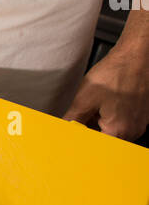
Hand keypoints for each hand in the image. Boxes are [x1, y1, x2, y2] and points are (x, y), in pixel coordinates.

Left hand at [64, 12, 148, 139]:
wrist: (137, 56)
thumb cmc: (117, 73)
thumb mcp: (85, 98)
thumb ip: (72, 120)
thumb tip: (63, 131)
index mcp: (119, 132)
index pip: (94, 148)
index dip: (81, 142)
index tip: (73, 135)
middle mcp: (132, 132)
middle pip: (105, 143)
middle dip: (90, 134)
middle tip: (79, 122)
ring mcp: (139, 124)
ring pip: (114, 134)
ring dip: (99, 127)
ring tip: (95, 109)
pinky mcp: (141, 115)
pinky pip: (123, 124)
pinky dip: (110, 119)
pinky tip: (105, 105)